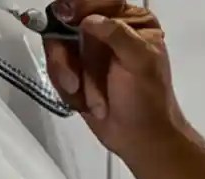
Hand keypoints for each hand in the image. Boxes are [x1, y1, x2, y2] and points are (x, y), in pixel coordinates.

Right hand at [43, 1, 186, 160]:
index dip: (79, 5)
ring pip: (57, 44)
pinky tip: (83, 99)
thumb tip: (89, 19)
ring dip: (68, 72)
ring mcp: (89, 50)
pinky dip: (65, 84)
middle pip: (68, 20)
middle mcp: (108, 30)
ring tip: (82, 93)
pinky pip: (55, 66)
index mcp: (132, 22)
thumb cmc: (148, 100)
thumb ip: (117, 34)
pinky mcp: (75, 70)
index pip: (99, 0)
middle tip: (72, 76)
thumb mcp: (141, 62)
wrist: (141, 139)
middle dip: (68, 52)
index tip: (65, 16)